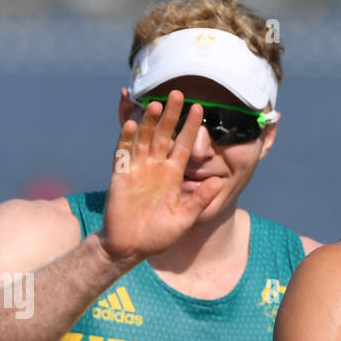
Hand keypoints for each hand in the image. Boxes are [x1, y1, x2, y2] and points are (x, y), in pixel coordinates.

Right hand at [97, 90, 224, 264]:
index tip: (200, 109)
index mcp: (172, 176)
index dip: (191, 128)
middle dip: (171, 115)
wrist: (131, 247)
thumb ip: (200, 200)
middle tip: (178, 93)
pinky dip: (127, 139)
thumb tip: (220, 181)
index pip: (184, 146)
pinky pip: (123, 153)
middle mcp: (155, 168)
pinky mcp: (120, 175)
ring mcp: (137, 169)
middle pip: (164, 135)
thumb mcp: (185, 219)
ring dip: (149, 121)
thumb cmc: (159, 235)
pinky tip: (133, 124)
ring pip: (144, 139)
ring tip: (156, 103)